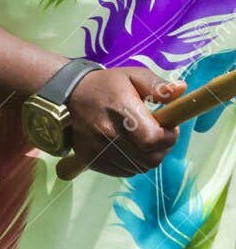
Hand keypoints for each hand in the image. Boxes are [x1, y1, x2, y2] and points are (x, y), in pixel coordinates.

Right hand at [65, 68, 183, 176]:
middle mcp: (108, 135)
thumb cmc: (105, 86)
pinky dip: (134, 164)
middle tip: (161, 137)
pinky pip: (124, 172)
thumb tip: (180, 91)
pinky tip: (133, 150)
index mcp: (121, 111)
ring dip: (149, 158)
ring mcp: (98, 151)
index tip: (171, 127)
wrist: (68, 99)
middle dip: (163, 149)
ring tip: (147, 143)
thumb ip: (158, 86)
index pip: (152, 138)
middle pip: (148, 158)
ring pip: (138, 168)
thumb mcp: (133, 76)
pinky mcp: (92, 161)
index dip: (169, 137)